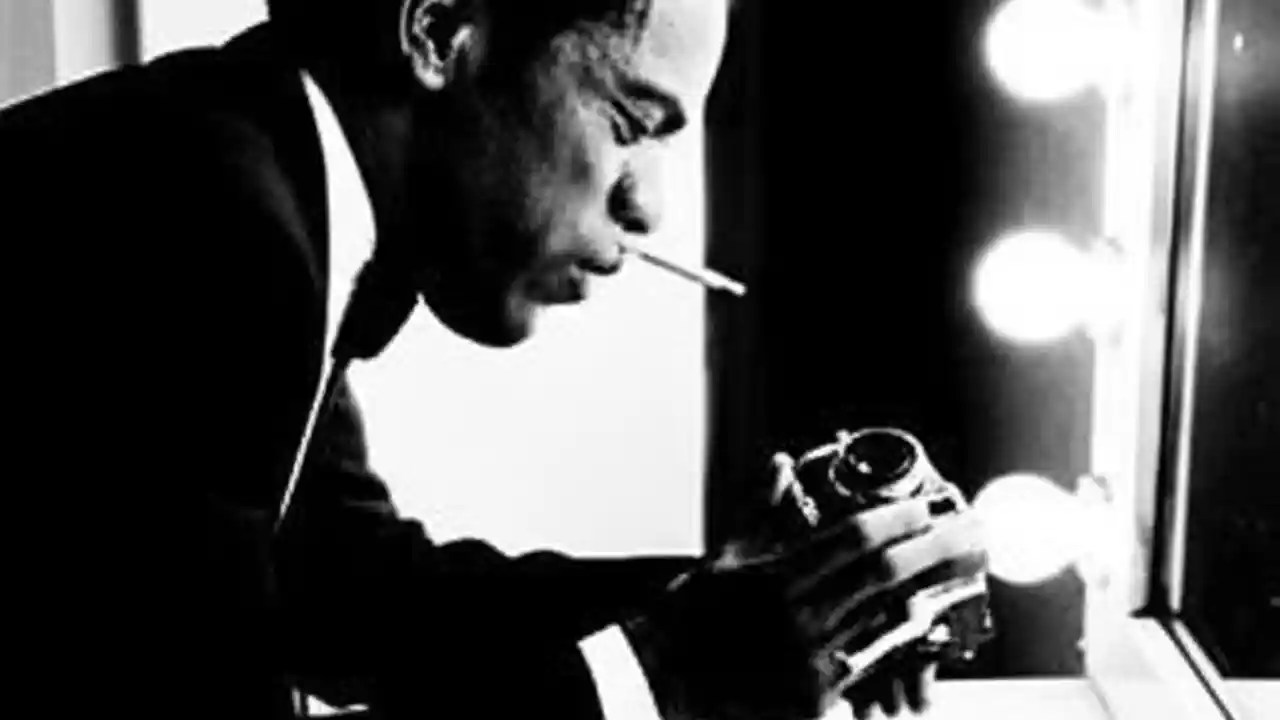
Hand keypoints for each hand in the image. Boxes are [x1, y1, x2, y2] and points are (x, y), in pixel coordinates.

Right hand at [623, 497, 984, 719]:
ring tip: (967, 571)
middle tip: (972, 528)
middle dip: (937, 545)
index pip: (853, 536)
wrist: (663, 679)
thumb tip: (779, 463)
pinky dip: (906, 639)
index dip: (897, 516)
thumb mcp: (723, 556)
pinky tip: (931, 621)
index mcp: (777, 575)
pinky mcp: (819, 695)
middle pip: (885, 572)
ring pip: (892, 617)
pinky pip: (876, 660)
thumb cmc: (691, 616)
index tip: (925, 502)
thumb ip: (759, 508)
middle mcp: (800, 614)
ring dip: (935, 591)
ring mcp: (812, 658)